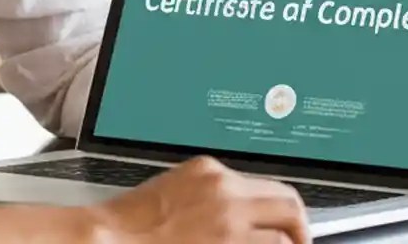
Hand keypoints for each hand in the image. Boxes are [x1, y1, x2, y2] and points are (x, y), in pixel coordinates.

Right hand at [0, 156, 309, 243]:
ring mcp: (229, 221)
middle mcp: (226, 191)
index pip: (269, 186)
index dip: (283, 213)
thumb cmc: (131, 224)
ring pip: (283, 238)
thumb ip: (214, 195)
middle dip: (298, 230)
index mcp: (211, 171)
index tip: (286, 228)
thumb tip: (241, 213)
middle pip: (290, 205)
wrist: (109, 238)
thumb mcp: (176, 191)